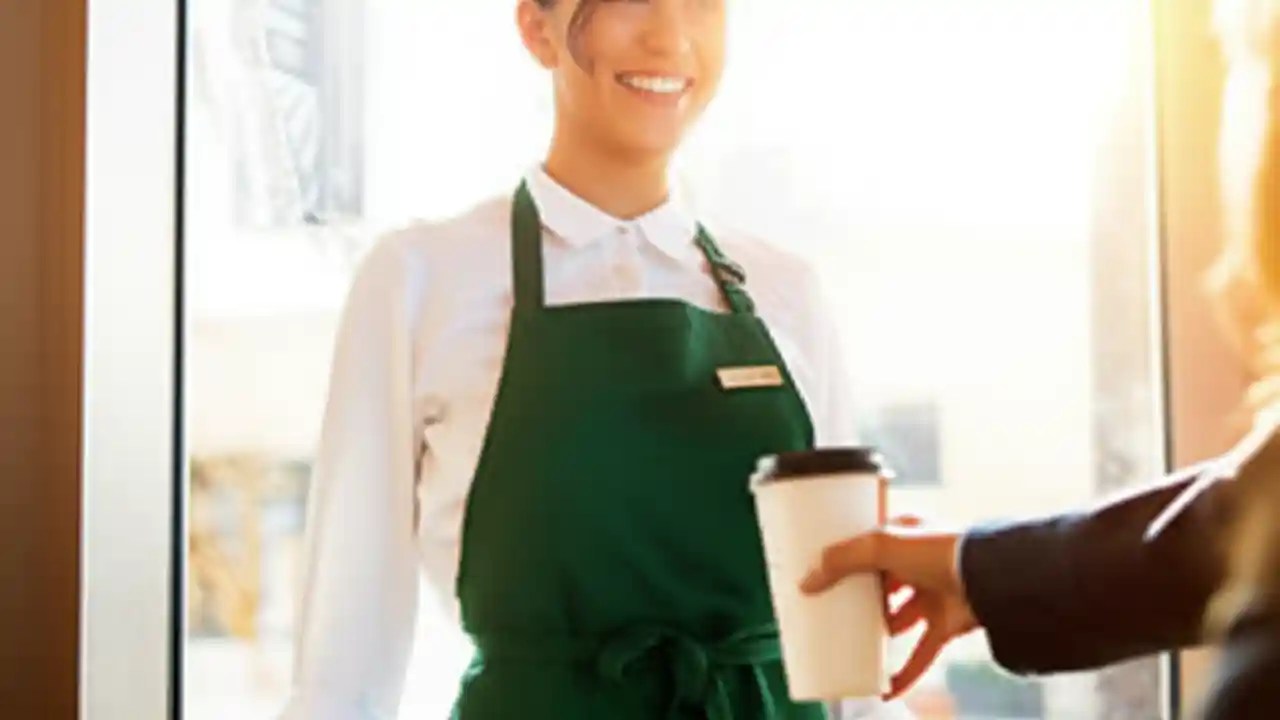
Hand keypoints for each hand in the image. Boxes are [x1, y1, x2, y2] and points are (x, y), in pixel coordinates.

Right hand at [799, 516, 979, 699]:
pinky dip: (906, 672)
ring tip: (855, 641)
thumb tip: (807, 581)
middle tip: (836, 608)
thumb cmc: (938, 550)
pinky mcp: (947, 624)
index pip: (872, 543)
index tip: (827, 571)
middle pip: (884, 581)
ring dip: (882, 631)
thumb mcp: (878, 545)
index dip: (850, 556)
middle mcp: (920, 562)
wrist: (986, 577)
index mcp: (906, 533)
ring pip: (902, 617)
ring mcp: (935, 594)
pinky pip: (922, 653)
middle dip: (863, 595)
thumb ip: (841, 561)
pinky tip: (886, 687)